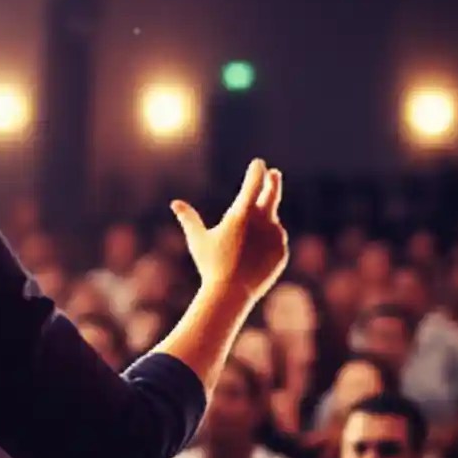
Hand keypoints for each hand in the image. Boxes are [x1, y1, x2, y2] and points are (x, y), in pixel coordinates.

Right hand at [170, 159, 287, 300]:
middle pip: (272, 193)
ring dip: (264, 223)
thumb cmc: (211, 264)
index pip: (254, 182)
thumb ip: (188, 219)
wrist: (231, 293)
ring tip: (245, 244)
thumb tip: (175, 203)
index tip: (258, 163)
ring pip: (272, 222)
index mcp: (242, 213)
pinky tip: (254, 256)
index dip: (256, 170)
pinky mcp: (282, 251)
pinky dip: (268, 242)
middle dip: (272, 181)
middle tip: (273, 173)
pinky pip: (276, 241)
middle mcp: (263, 221)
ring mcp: (276, 236)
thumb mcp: (197, 239)